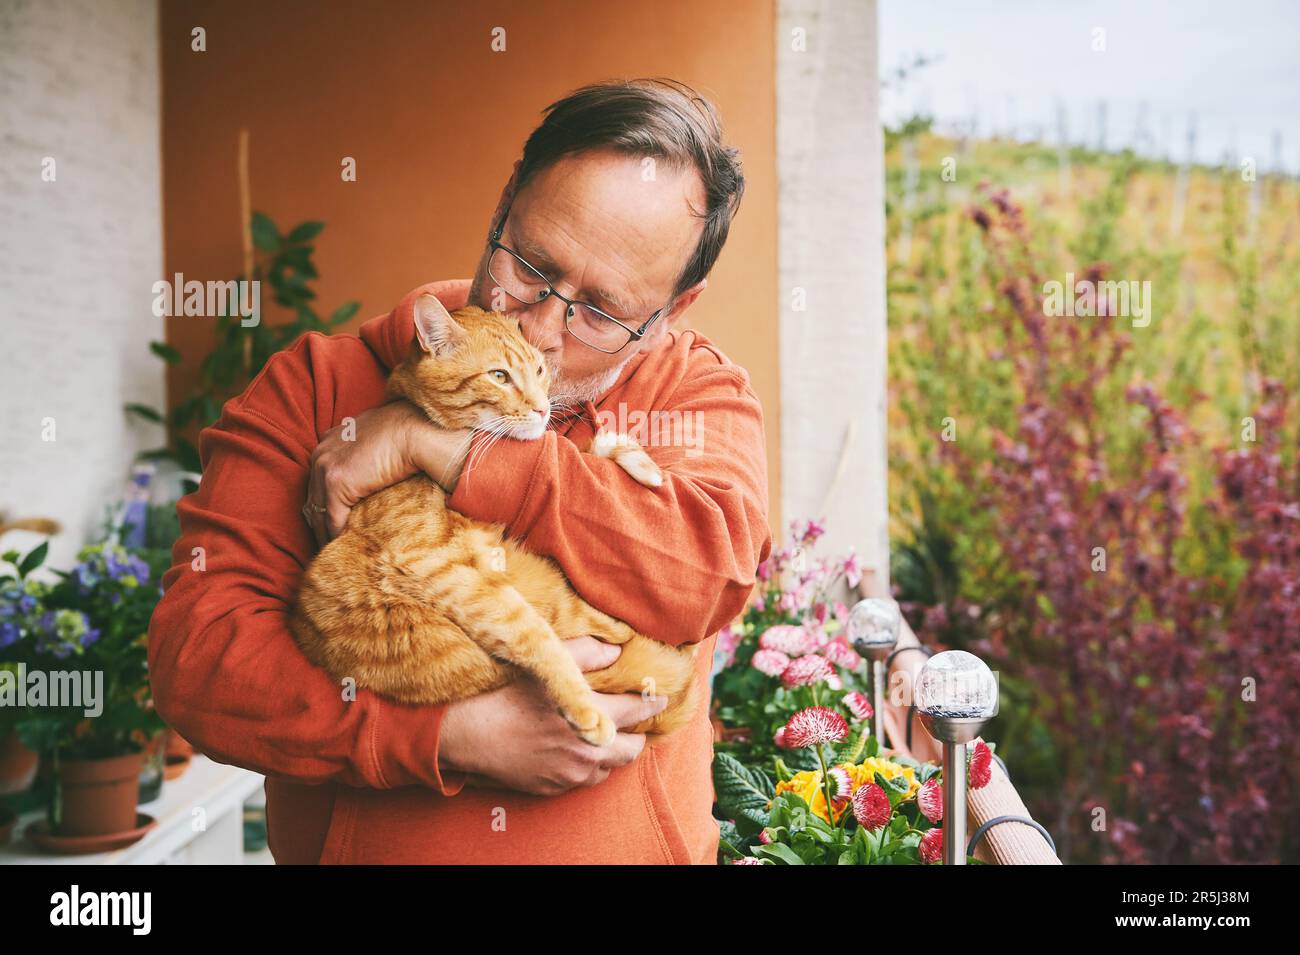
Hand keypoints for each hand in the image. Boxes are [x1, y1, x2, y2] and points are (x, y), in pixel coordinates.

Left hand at [303, 400, 469, 546]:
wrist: (413, 433)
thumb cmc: (405, 432)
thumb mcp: (377, 436)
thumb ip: (366, 448)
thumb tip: (377, 463)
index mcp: (329, 441)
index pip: (318, 480)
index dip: (324, 502)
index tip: (334, 520)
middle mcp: (321, 453)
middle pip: (313, 497)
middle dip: (320, 522)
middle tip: (330, 543)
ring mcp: (325, 467)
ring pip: (319, 512)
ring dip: (326, 534)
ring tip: (336, 551)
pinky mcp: (336, 483)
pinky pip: (332, 519)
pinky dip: (336, 536)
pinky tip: (344, 549)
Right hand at [438, 637, 668, 796]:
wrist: (469, 733)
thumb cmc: (506, 693)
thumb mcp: (546, 664)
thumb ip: (586, 653)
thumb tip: (616, 650)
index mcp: (591, 716)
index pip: (639, 711)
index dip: (653, 703)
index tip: (661, 698)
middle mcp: (587, 750)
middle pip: (633, 749)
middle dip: (637, 734)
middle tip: (633, 721)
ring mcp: (571, 773)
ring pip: (609, 768)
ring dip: (611, 752)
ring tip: (604, 735)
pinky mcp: (554, 788)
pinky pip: (584, 780)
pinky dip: (587, 767)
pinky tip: (576, 751)